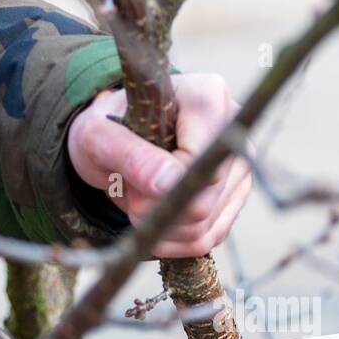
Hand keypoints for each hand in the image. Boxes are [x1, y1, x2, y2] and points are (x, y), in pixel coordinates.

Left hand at [67, 72, 252, 257]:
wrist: (115, 139)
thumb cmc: (108, 128)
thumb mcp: (99, 136)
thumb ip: (132, 156)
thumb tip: (168, 184)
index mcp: (207, 98)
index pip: (198, 164)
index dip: (160, 183)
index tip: (129, 172)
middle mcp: (234, 132)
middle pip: (204, 202)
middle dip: (156, 208)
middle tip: (130, 189)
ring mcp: (239, 168)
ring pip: (205, 228)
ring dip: (161, 225)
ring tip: (141, 196)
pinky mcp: (234, 198)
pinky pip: (207, 240)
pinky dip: (173, 240)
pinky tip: (155, 218)